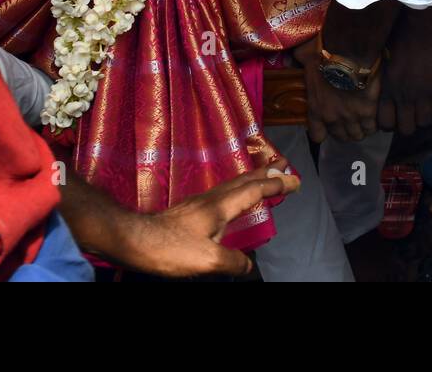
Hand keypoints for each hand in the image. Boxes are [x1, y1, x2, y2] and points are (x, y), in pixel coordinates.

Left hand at [116, 167, 299, 277]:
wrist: (136, 240)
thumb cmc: (170, 248)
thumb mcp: (208, 260)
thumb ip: (233, 262)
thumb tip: (248, 266)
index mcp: (219, 207)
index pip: (254, 190)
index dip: (276, 185)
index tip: (295, 180)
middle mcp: (211, 199)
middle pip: (244, 180)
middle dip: (267, 173)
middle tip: (286, 165)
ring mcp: (199, 203)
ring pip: (233, 184)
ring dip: (253, 178)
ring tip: (266, 175)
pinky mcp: (190, 211)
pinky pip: (223, 193)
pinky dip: (238, 189)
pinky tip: (234, 197)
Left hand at [297, 36, 381, 143]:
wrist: (347, 53)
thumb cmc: (323, 53)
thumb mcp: (303, 57)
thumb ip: (296, 62)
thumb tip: (288, 61)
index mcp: (315, 108)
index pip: (317, 135)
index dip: (323, 131)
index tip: (328, 123)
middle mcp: (332, 117)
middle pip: (342, 137)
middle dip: (346, 131)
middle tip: (350, 120)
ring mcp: (351, 117)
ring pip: (358, 134)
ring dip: (361, 128)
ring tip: (364, 119)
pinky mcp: (368, 111)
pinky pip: (372, 127)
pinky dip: (374, 123)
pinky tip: (374, 115)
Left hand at [377, 2, 431, 133]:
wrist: (422, 24)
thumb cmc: (400, 36)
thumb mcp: (386, 61)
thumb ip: (388, 81)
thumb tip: (390, 93)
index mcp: (388, 89)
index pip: (385, 123)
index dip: (390, 125)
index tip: (396, 118)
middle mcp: (404, 96)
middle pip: (406, 129)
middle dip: (409, 126)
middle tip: (414, 117)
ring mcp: (424, 94)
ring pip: (425, 124)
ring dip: (426, 121)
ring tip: (428, 113)